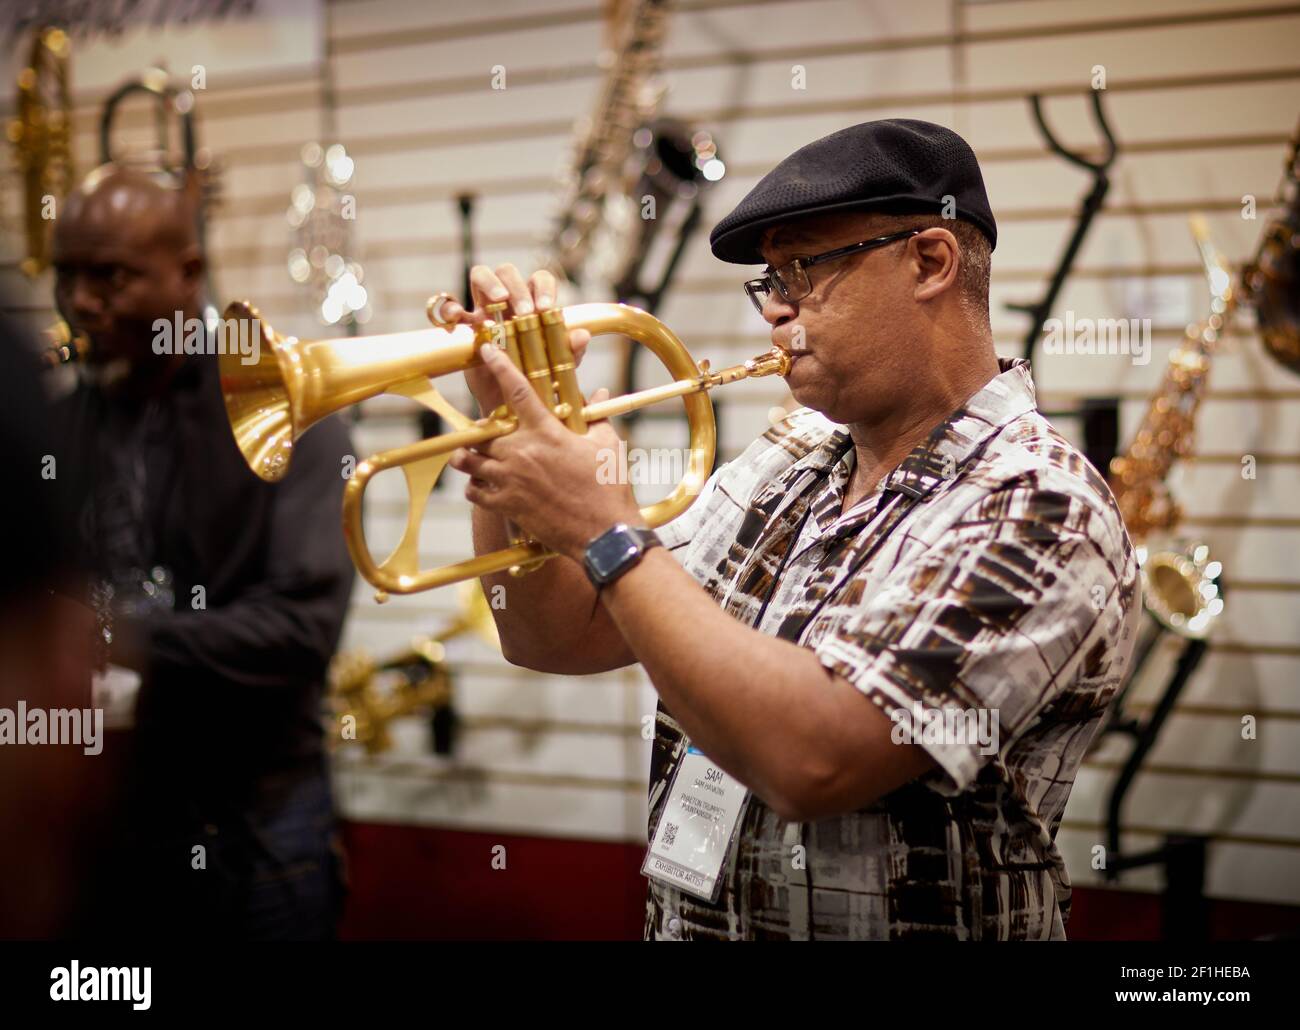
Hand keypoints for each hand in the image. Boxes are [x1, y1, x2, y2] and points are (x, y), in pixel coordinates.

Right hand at [436, 264, 590, 414]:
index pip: (539, 280)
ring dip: (490, 283)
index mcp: (533, 304)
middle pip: (508, 271)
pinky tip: (457, 318)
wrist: (510, 404)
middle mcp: (508, 301)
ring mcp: (483, 308)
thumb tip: (582, 335)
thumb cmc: (536, 378)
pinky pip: (451, 307)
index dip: (542, 287)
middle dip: (517, 286)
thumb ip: (570, 350)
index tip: (546, 308)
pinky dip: (450, 307)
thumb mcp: (556, 366)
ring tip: (498, 301)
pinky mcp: (465, 326)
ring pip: (481, 275)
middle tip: (525, 312)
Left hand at [448, 345, 640, 562]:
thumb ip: (597, 416)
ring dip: (469, 457)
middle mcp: (521, 452)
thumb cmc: (609, 488)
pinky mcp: (507, 505)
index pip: (515, 389)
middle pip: (482, 430)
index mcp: (545, 431)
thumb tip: (598, 392)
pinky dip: (475, 487)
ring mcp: (510, 479)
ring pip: (469, 461)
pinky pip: (475, 492)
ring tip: (473, 457)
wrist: (604, 532)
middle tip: (488, 432)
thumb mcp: (607, 445)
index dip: (499, 365)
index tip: (487, 349)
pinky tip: (484, 486)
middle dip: (482, 429)